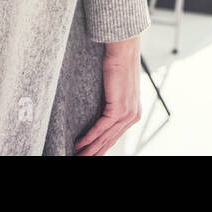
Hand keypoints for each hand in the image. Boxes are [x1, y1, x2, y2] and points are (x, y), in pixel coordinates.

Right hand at [74, 39, 141, 154]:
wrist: (123, 51)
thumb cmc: (118, 65)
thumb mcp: (115, 90)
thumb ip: (110, 104)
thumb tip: (99, 114)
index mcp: (133, 113)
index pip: (115, 136)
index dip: (102, 147)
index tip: (90, 154)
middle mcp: (133, 116)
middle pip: (110, 140)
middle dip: (95, 152)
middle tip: (80, 160)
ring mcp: (127, 113)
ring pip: (105, 137)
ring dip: (90, 149)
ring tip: (78, 156)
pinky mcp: (119, 109)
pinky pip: (101, 128)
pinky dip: (89, 137)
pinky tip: (79, 144)